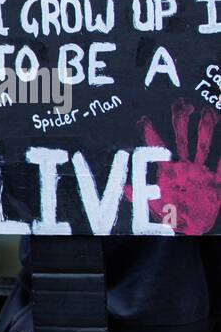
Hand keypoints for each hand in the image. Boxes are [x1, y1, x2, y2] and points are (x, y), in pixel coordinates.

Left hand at [125, 100, 220, 233]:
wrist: (189, 227)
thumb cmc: (168, 214)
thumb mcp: (149, 203)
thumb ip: (136, 193)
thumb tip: (121, 186)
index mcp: (168, 169)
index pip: (156, 146)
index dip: (150, 133)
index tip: (143, 119)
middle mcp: (184, 165)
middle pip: (181, 137)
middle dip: (181, 121)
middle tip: (181, 104)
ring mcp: (200, 171)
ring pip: (203, 144)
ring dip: (205, 129)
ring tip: (206, 112)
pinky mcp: (215, 181)